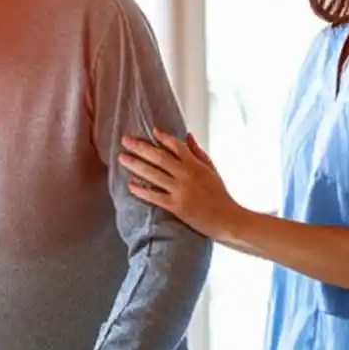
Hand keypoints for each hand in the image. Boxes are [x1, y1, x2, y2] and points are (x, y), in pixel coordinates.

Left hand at [118, 129, 241, 240]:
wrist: (226, 218)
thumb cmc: (219, 194)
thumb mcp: (211, 169)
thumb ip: (198, 152)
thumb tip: (187, 135)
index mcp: (195, 164)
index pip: (176, 146)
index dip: (163, 138)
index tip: (151, 131)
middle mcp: (185, 175)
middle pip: (159, 157)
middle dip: (140, 147)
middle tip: (125, 140)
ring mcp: (179, 190)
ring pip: (153, 174)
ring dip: (136, 165)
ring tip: (122, 158)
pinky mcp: (175, 206)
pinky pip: (154, 196)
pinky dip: (142, 190)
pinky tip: (130, 184)